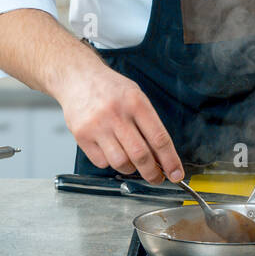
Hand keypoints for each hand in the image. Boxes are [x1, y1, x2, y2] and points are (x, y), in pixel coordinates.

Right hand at [55, 62, 183, 183]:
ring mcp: (97, 126)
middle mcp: (116, 114)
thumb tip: (161, 156)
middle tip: (157, 178)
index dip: (170, 160)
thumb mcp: (136, 96)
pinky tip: (112, 151)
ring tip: (132, 162)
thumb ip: (149, 123)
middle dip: (152, 173)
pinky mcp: (81, 136)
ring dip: (131, 169)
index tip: (176, 173)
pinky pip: (101, 162)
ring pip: (120, 163)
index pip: (159, 138)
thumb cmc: (110, 88)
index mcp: (135, 102)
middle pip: (140, 155)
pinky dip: (110, 163)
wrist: (78, 77)